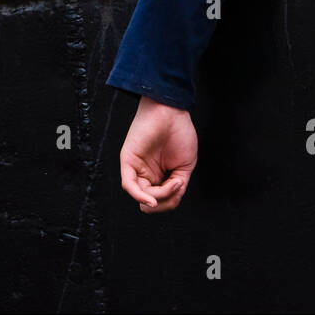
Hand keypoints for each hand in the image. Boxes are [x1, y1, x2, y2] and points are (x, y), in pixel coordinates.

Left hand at [118, 96, 197, 212]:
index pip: (161, 199)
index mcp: (160, 174)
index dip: (171, 201)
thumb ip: (176, 188)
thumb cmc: (180, 133)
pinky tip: (152, 199)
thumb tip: (164, 203)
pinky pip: (129, 185)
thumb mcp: (185, 168)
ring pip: (142, 195)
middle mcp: (147, 173)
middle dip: (165, 202)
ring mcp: (137, 167)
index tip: (180, 187)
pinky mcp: (128, 161)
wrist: (172, 112)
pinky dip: (140, 196)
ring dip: (159, 196)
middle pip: (151, 200)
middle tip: (176, 188)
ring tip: (173, 184)